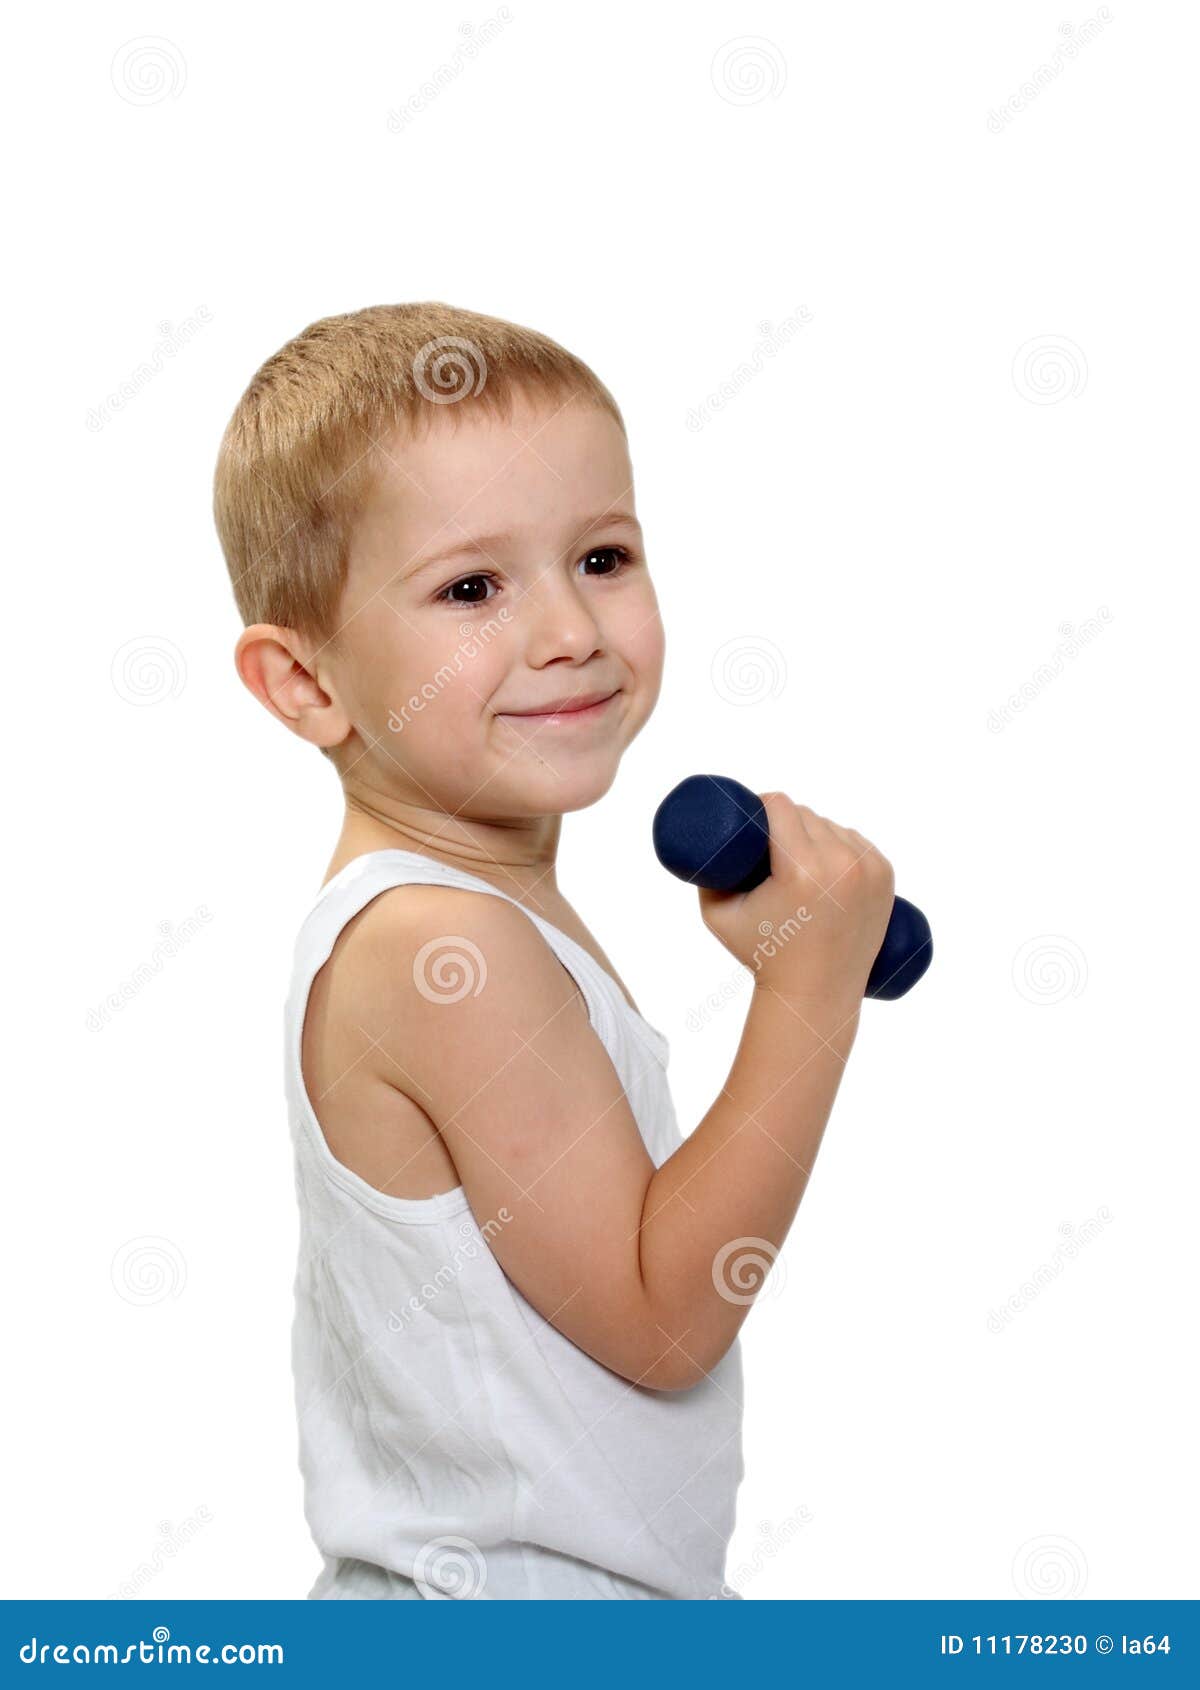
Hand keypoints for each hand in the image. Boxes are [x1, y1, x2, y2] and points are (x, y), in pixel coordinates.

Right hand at [697, 792, 895, 1007]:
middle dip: (785, 824)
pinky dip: (841, 843)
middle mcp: (842, 864)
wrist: (817, 993)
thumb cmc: (763, 956)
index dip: (762, 804)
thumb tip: (704, 842)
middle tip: (769, 847)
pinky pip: (857, 841)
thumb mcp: (720, 915)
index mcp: (803, 870)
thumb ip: (706, 876)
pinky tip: (828, 859)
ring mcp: (869, 869)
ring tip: (797, 859)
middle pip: (807, 815)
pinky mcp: (885, 876)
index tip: (752, 816)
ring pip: (832, 826)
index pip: (781, 807)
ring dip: (814, 833)